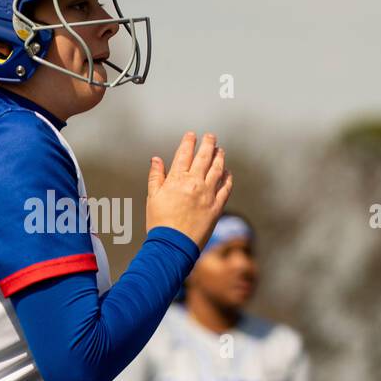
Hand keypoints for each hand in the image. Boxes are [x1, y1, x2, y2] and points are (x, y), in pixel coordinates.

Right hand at [146, 132, 232, 250]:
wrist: (173, 245)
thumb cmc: (159, 222)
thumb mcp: (152, 197)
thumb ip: (156, 176)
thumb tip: (156, 159)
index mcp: (177, 179)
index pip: (184, 154)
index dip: (188, 142)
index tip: (191, 135)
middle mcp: (194, 183)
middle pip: (204, 158)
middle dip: (208, 144)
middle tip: (211, 136)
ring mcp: (208, 195)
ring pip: (217, 170)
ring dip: (219, 158)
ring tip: (220, 151)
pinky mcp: (217, 207)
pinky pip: (225, 189)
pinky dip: (228, 179)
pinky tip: (228, 173)